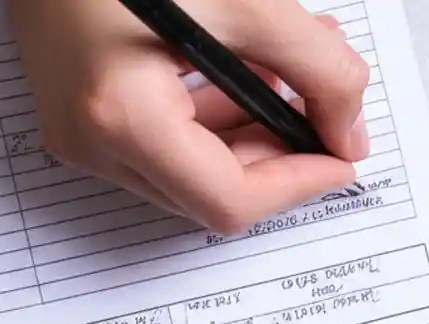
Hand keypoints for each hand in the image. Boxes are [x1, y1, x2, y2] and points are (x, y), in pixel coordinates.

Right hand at [9, 0, 370, 234]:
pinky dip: (216, 119)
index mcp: (122, 116)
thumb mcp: (244, 2)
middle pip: (213, 194)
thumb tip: (348, 130)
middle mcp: (92, 141)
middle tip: (327, 109)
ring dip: (254, 133)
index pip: (231, 200)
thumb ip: (318, 69)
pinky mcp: (81, 117)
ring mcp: (79, 134)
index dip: (299, 183)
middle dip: (281, 154)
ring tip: (295, 76)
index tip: (340, 157)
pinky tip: (250, 74)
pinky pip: (162, 145)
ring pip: (192, 174)